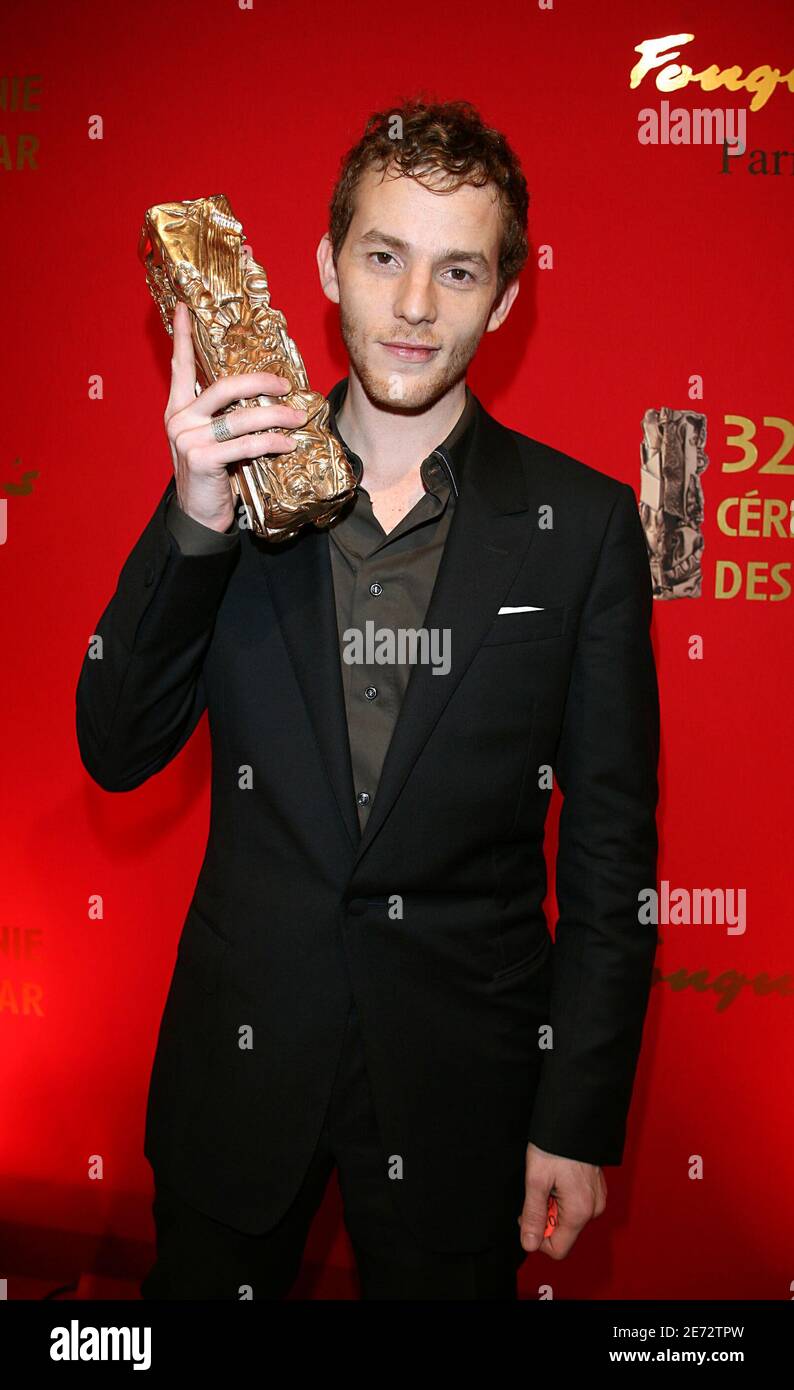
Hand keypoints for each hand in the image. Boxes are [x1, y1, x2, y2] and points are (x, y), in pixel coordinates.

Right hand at [163, 302, 307, 531]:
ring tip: (297, 418)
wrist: (198, 514)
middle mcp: (179, 418)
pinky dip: (272, 443)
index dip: (183, 336)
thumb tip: (263, 396)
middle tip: (286, 385)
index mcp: (178, 408)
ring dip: (276, 416)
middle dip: (260, 382)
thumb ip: (223, 416)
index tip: (185, 307)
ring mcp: (189, 438)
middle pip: (224, 386)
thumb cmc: (212, 474)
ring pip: (241, 416)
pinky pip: (247, 444)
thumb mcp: (212, 439)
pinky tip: (288, 444)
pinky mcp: (203, 459)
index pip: (180, 366)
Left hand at [518, 1141, 606, 1258]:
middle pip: (563, 1233)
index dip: (537, 1237)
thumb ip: (533, 1215)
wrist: (574, 1118)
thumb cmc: (555, 1145)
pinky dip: (563, 1196)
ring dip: (554, 1205)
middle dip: (546, 1216)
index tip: (527, 1213)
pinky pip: (577, 1205)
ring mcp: (597, 1199)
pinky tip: (559, 1176)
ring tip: (549, 1179)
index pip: (558, 1249)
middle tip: (538, 1188)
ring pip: (569, 1218)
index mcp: (580, 1212)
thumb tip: (529, 1244)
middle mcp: (594, 1209)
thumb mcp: (536, 1179)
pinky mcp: (596, 1189)